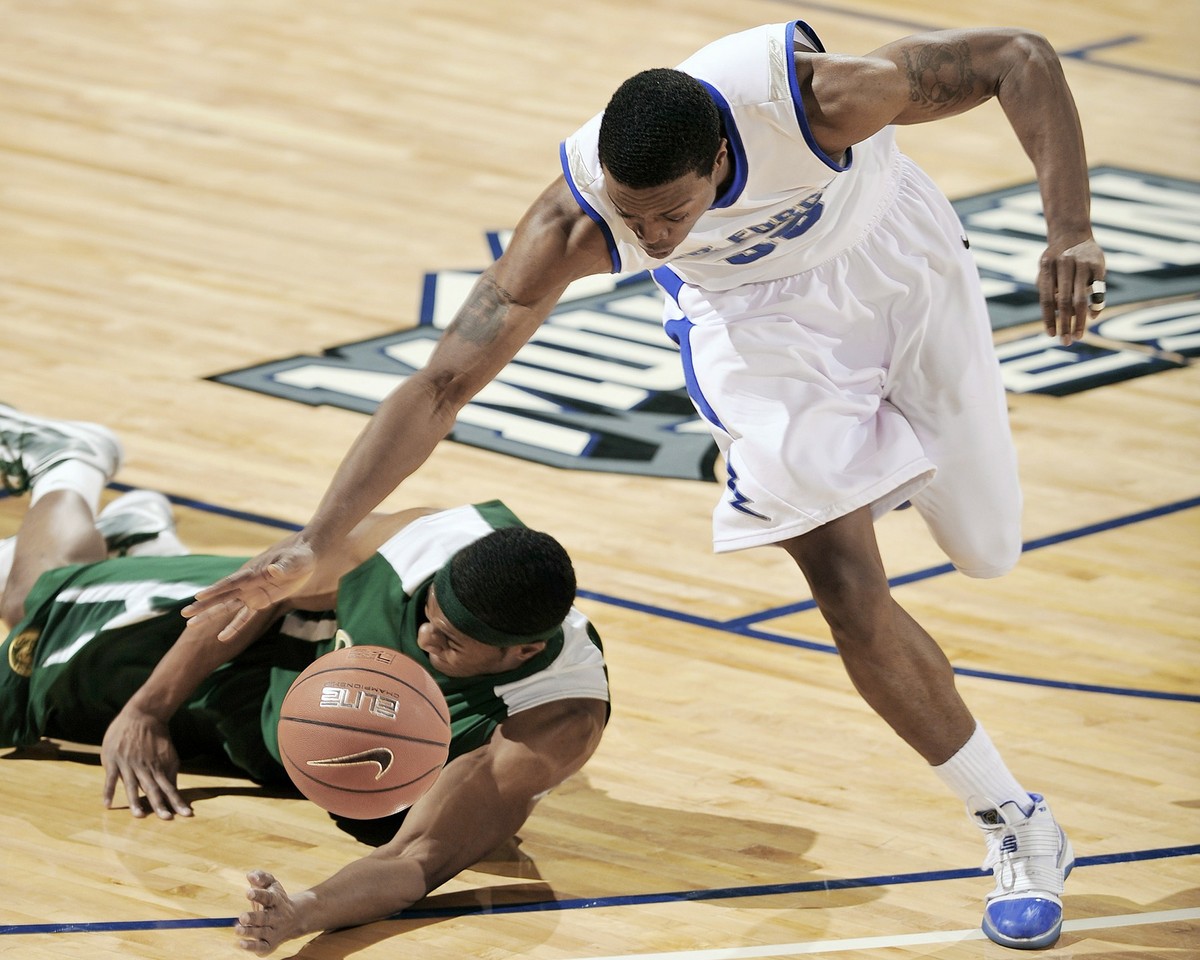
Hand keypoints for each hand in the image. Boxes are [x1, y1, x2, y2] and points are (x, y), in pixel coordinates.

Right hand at [101, 705, 189, 818]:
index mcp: (159, 767)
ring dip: (136, 802)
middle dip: (160, 805)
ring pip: (133, 786)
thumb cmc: (156, 735)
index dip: (177, 801)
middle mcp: (145, 768)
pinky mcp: (114, 760)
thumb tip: (173, 788)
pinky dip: (109, 791)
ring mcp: (129, 764)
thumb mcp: (168, 753)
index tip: (186, 814)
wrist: (142, 714)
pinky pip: (111, 778)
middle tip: (167, 819)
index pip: (169, 788)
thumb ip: (169, 771)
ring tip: (140, 816)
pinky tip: (108, 805)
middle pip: (154, 790)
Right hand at [181, 533, 316, 641]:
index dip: (215, 590)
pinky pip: (245, 618)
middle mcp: (248, 585)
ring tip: (191, 625)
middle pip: (221, 597)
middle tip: (184, 614)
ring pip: (227, 608)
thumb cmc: (300, 557)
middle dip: (203, 606)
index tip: (198, 596)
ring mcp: (252, 595)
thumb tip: (273, 571)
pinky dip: (234, 628)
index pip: (230, 583)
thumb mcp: (295, 561)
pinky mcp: (260, 603)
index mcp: (253, 573)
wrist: (305, 559)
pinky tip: (222, 638)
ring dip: (210, 615)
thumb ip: (284, 567)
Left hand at [235, 870, 304, 955]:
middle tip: (242, 916)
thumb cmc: (277, 899)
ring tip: (237, 929)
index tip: (248, 892)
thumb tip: (250, 876)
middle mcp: (277, 917)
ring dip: (250, 932)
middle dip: (254, 918)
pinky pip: (262, 948)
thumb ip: (261, 877)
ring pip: (262, 933)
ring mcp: (274, 932)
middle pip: (265, 918)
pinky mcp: (270, 944)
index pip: (269, 897)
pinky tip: (241, 943)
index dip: (259, 895)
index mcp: (277, 901)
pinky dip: (252, 947)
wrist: (295, 918)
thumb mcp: (272, 884)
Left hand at [1038, 237, 1105, 344]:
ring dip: (1079, 320)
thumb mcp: (1045, 271)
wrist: (1072, 233)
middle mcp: (1064, 265)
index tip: (1051, 335)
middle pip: (1064, 302)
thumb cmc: (1055, 260)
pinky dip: (1095, 305)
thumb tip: (1058, 314)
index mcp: (1047, 268)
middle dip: (1065, 324)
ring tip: (1078, 335)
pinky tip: (1092, 317)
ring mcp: (1082, 264)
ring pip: (1081, 298)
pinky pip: (1098, 290)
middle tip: (1066, 342)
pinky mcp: (1099, 265)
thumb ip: (1048, 290)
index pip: (1046, 299)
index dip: (1049, 318)